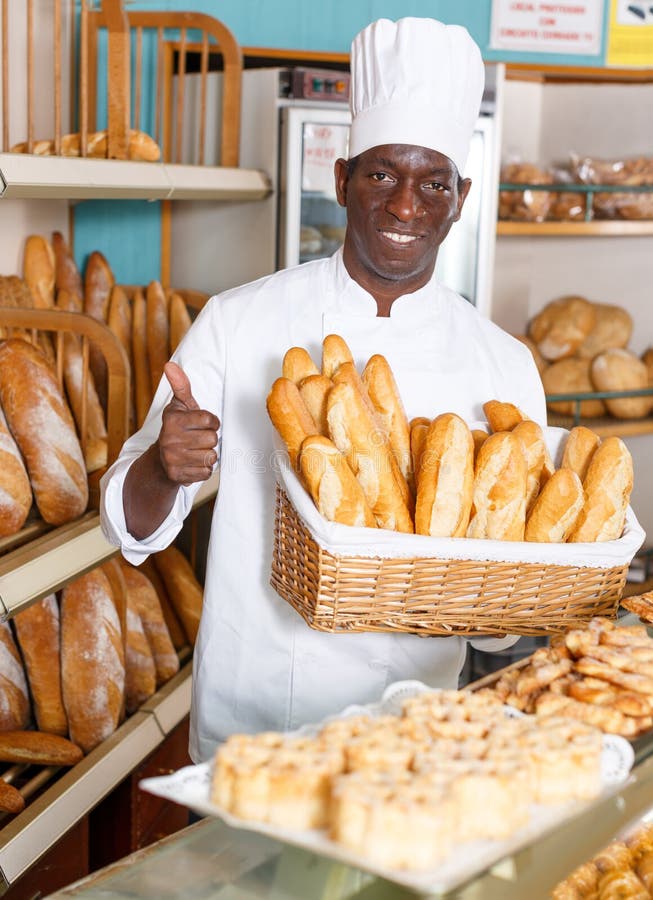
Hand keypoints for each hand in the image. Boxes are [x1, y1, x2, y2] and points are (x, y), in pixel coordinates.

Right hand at [158, 361, 219, 485]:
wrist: (161, 462)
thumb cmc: (178, 428)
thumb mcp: (180, 406)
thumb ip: (181, 386)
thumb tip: (169, 365)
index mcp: (172, 420)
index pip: (209, 420)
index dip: (212, 422)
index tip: (204, 424)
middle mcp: (169, 439)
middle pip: (212, 439)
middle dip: (209, 439)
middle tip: (197, 439)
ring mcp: (172, 459)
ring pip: (211, 456)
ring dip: (207, 454)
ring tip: (195, 451)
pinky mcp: (177, 475)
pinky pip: (206, 472)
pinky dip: (203, 469)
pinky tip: (192, 464)